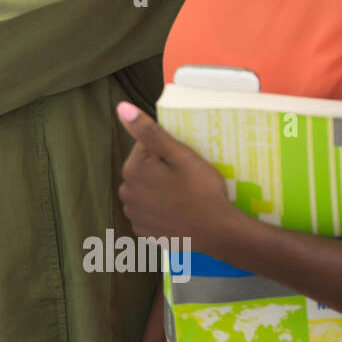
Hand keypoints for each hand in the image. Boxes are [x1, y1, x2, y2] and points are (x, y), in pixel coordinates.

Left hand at [115, 101, 233, 254]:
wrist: (219, 233)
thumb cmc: (202, 190)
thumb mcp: (180, 155)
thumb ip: (149, 131)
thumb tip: (122, 108)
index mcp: (131, 171)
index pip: (144, 148)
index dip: (166, 152)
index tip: (184, 162)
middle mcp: (126, 194)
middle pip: (143, 172)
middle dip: (160, 172)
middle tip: (187, 179)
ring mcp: (135, 217)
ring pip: (146, 193)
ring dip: (159, 192)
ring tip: (186, 196)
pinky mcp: (145, 234)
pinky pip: (150, 214)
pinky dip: (161, 212)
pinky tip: (180, 212)